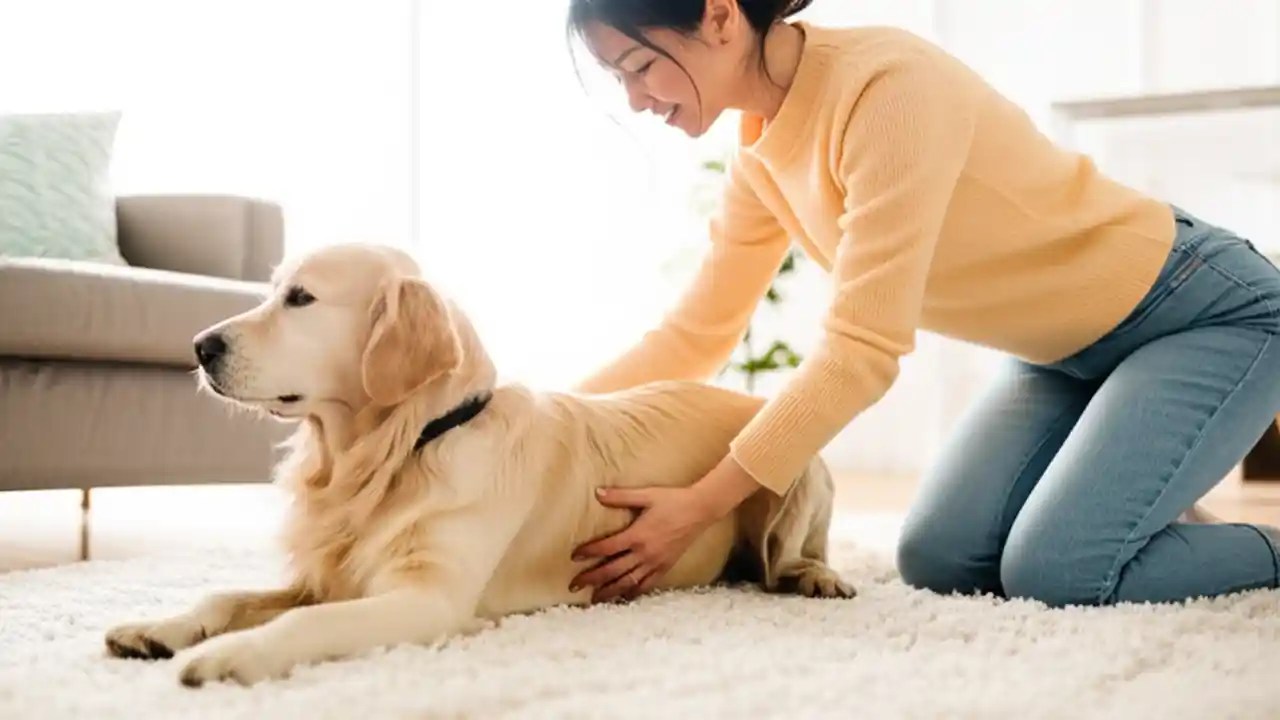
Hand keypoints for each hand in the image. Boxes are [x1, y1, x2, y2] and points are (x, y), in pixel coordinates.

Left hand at [569, 485, 715, 602]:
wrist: (700, 510)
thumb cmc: (672, 500)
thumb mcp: (646, 495)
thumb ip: (621, 496)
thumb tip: (598, 493)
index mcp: (637, 535)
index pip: (607, 547)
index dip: (589, 553)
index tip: (574, 557)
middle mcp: (645, 553)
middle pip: (613, 570)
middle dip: (592, 578)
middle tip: (574, 586)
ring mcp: (655, 562)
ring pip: (628, 581)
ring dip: (609, 591)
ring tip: (594, 599)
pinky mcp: (665, 567)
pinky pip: (647, 584)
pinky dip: (633, 593)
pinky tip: (623, 598)